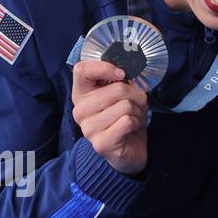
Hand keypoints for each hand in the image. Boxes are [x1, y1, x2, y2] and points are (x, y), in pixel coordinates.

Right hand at [71, 60, 148, 174]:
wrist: (130, 150)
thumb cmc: (125, 117)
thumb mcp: (123, 94)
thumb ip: (120, 80)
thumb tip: (126, 70)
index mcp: (82, 95)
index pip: (82, 69)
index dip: (105, 67)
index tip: (122, 74)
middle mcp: (80, 111)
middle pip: (117, 89)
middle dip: (136, 96)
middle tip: (135, 106)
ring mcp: (88, 128)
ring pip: (125, 105)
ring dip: (137, 111)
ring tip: (132, 119)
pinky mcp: (101, 143)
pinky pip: (127, 121)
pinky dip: (137, 123)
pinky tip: (131, 129)